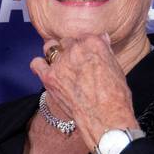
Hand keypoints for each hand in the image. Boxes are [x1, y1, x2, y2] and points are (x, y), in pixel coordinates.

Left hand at [30, 32, 138, 153]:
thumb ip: (105, 52)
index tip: (84, 54)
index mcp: (94, 43)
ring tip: (60, 64)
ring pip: (51, 47)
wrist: (105, 117)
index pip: (84, 36)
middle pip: (67, 41)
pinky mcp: (49, 77)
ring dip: (54, 53)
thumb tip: (102, 39)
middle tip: (74, 64)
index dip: (83, 45)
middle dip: (70, 50)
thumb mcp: (116, 68)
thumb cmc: (115, 97)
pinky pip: (37, 64)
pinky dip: (39, 65)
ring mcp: (61, 62)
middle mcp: (76, 49)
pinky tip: (44, 69)